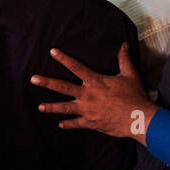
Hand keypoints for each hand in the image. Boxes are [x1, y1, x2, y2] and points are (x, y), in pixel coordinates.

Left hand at [31, 45, 154, 141]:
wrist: (137, 119)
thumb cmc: (134, 95)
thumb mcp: (130, 74)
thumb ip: (124, 59)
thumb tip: (123, 45)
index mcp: (95, 81)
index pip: (75, 67)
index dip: (63, 58)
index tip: (52, 52)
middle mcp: (87, 95)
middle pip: (62, 87)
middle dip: (47, 83)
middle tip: (33, 79)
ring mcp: (87, 110)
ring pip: (65, 108)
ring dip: (51, 107)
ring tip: (40, 107)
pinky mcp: (90, 123)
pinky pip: (76, 124)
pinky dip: (68, 124)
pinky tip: (60, 124)